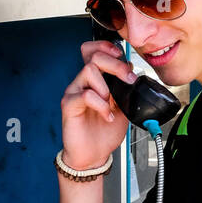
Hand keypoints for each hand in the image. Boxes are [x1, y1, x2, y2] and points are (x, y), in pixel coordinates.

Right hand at [60, 40, 136, 170]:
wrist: (94, 155)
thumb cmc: (104, 132)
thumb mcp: (123, 108)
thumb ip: (126, 90)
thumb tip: (133, 73)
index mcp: (95, 80)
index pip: (93, 50)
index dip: (106, 47)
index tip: (122, 57)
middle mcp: (83, 83)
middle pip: (95, 57)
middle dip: (116, 65)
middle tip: (129, 80)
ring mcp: (74, 92)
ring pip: (89, 71)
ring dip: (106, 86)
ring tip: (111, 104)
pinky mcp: (69, 105)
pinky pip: (85, 94)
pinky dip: (101, 105)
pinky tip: (107, 116)